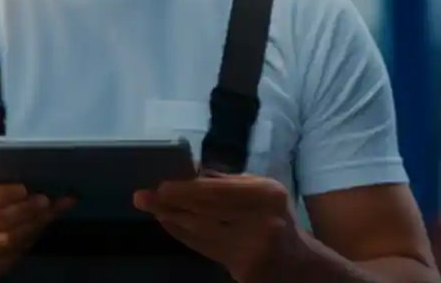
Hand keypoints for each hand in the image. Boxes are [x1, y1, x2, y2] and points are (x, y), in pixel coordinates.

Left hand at [134, 173, 301, 282]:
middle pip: (205, 210)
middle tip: (143, 197)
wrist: (297, 262)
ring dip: (172, 219)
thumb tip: (190, 171)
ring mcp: (251, 248)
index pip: (218, 191)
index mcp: (266, 194)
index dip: (187, 190)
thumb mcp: (263, 191)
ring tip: (152, 208)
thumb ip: (230, 182)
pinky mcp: (242, 269)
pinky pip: (204, 248)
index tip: (162, 186)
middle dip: (171, 203)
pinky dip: (183, 235)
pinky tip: (168, 224)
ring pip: (201, 230)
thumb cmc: (276, 217)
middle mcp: (261, 220)